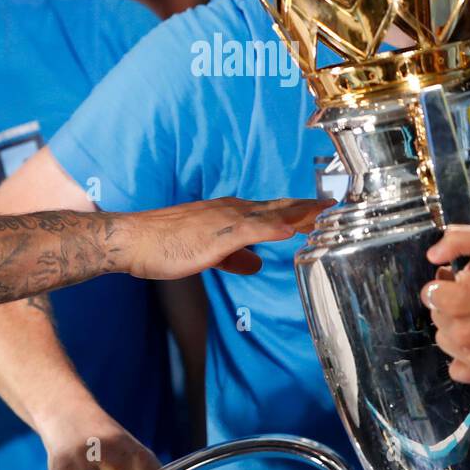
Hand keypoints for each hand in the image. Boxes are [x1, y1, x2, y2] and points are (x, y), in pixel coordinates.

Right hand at [119, 196, 321, 280]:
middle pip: (277, 208)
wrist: (136, 240)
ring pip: (270, 214)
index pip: (271, 211)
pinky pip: (250, 229)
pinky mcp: (216, 233)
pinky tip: (291, 229)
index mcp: (229, 214)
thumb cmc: (165, 246)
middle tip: (333, 205)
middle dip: (306, 208)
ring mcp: (225, 220)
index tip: (320, 210)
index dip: (297, 210)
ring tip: (323, 212)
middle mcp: (231, 211)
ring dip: (298, 213)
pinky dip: (272, 227)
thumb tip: (255, 263)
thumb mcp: (208, 253)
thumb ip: (233, 257)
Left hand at [421, 225, 469, 382]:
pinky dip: (463, 359)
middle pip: (438, 318)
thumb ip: (455, 242)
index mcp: (458, 302)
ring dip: (456, 330)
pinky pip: (458, 370)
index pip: (429, 295)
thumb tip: (431, 256)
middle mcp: (463, 333)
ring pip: (446, 341)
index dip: (443, 285)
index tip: (458, 282)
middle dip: (450, 306)